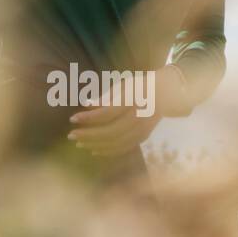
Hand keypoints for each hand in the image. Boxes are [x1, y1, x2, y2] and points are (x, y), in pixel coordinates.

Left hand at [67, 66, 188, 155]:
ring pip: (116, 142)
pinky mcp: (144, 136)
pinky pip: (124, 147)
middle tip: (71, 135)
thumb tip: (86, 104)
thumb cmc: (139, 86)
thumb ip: (106, 97)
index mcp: (132, 100)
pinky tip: (94, 149)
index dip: (88, 118)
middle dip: (89, 135)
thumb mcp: (123, 86)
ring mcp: (142, 128)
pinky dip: (108, 151)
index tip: (73, 119)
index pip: (106, 113)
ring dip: (95, 144)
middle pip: (110, 131)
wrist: (166, 93)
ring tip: (80, 142)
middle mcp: (138, 116)